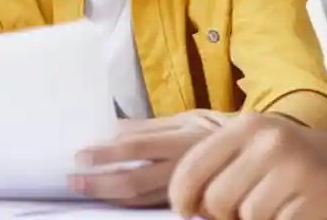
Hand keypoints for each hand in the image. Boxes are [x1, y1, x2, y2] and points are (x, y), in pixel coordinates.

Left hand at [69, 112, 221, 207]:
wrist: (251, 156)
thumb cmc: (209, 134)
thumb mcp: (184, 119)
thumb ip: (148, 127)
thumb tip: (110, 129)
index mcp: (181, 139)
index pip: (138, 146)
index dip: (108, 154)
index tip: (81, 156)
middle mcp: (184, 166)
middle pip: (136, 181)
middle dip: (101, 184)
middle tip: (74, 181)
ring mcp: (186, 189)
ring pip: (142, 200)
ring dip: (110, 197)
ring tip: (86, 191)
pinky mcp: (188, 205)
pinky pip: (152, 207)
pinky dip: (128, 204)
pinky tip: (111, 199)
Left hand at [168, 113, 326, 219]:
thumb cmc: (297, 160)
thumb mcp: (256, 147)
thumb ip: (221, 167)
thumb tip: (190, 207)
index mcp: (245, 127)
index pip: (192, 168)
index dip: (183, 198)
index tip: (189, 211)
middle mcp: (268, 143)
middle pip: (218, 200)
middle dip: (225, 216)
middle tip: (245, 212)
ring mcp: (295, 169)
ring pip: (248, 217)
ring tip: (277, 209)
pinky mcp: (318, 197)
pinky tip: (297, 214)